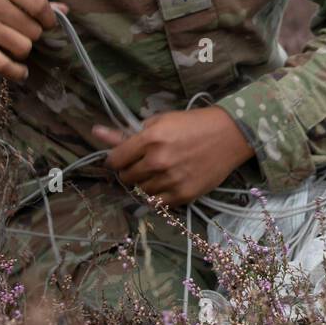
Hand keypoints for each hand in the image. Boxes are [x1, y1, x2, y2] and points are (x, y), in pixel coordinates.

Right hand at [0, 0, 62, 80]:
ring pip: (23, 47)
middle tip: (21, 31)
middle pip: (33, 29)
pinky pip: (4, 65)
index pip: (38, 4)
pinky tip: (21, 72)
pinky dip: (17, 72)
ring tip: (14, 45)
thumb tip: (65, 10)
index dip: (49, 18)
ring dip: (23, 50)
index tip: (47, 23)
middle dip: (32, 34)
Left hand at [93, 106, 253, 206]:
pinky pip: (157, 204)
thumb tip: (95, 131)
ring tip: (159, 172)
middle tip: (143, 163)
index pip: (114, 160)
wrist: (230, 135)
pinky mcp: (183, 195)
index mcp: (150, 138)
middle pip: (126, 177)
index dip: (116, 159)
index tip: (122, 158)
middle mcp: (158, 161)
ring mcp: (171, 180)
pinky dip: (157, 196)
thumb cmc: (194, 123)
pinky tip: (167, 183)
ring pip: (140, 191)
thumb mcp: (161, 120)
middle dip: (130, 170)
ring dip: (144, 183)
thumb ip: (127, 132)